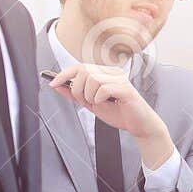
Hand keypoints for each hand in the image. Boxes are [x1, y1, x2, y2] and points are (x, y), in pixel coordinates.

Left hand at [48, 63, 170, 157]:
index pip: (80, 66)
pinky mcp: (126, 89)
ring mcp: (120, 79)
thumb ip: (75, 94)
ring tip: (98, 104)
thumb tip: (58, 86)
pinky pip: (103, 88)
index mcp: (105, 73)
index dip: (64, 73)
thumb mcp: (91, 103)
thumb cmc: (120, 113)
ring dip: (89, 95)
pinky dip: (99, 98)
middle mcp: (113, 72)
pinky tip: (106, 104)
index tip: (53, 83)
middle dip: (78, 89)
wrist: (139, 125)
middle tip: (86, 101)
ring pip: (92, 79)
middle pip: (84, 71)